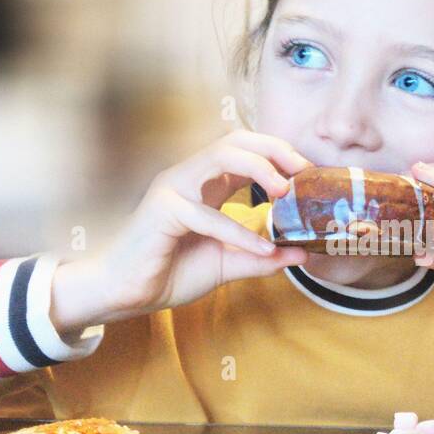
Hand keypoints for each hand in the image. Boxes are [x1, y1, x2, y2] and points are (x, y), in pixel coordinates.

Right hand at [50, 130, 311, 333]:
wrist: (124, 293)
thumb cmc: (170, 272)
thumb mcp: (228, 264)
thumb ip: (262, 258)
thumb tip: (303, 252)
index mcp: (206, 184)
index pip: (245, 149)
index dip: (279, 154)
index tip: (308, 174)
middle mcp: (190, 177)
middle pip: (236, 140)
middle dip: (274, 149)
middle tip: (303, 172)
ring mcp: (174, 188)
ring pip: (220, 157)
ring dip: (258, 168)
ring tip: (285, 191)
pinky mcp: (162, 211)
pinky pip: (207, 215)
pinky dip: (239, 232)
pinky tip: (262, 249)